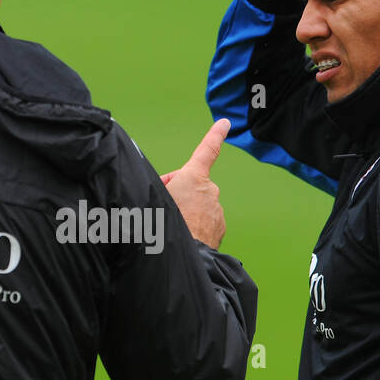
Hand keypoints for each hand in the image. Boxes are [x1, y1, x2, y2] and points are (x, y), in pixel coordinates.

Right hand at [161, 119, 228, 248]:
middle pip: (190, 185)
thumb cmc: (166, 226)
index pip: (206, 150)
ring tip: (172, 224)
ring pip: (197, 205)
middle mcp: (210, 191)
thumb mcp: (155, 199)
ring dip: (185, 210)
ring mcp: (217, 210)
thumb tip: (164, 190)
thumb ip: (160, 188)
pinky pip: (204, 221)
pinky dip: (194, 225)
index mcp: (194, 177)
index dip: (214, 135)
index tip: (224, 123)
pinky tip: (183, 234)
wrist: (187, 256)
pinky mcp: (219, 227)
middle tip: (161, 207)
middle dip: (177, 192)